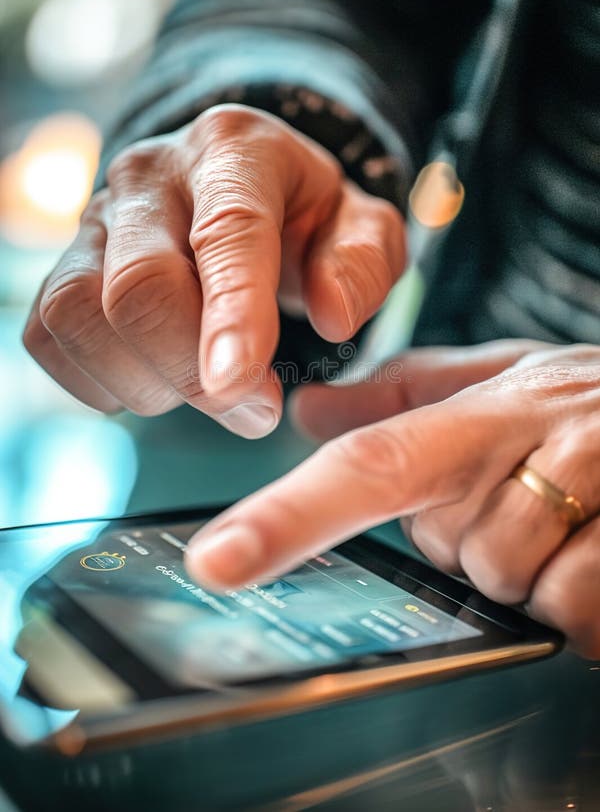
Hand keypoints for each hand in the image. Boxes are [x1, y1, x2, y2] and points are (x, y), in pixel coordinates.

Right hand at [23, 105, 404, 436]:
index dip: (232, 316)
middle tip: (255, 409)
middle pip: (138, 286)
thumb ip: (363, 263)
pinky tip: (154, 378)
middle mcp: (150, 176)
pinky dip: (98, 381)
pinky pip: (50, 335)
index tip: (243, 389)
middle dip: (191, 372)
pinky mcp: (61, 264)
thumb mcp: (361, 225)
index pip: (227, 232)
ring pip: (80, 315)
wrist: (231, 188)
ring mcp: (94, 219)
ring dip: (145, 382)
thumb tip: (334, 318)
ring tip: (204, 390)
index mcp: (235, 150)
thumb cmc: (302, 214)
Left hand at [185, 340, 599, 656]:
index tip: (222, 560)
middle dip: (474, 537)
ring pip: (510, 581)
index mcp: (486, 406)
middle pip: (448, 547)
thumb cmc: (591, 402)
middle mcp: (537, 438)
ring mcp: (595, 486)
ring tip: (569, 514)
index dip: (290, 514)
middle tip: (524, 493)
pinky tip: (598, 542)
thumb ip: (403, 395)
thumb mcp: (501, 378)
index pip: (372, 463)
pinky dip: (580, 597)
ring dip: (531, 566)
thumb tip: (307, 411)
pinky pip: (574, 609)